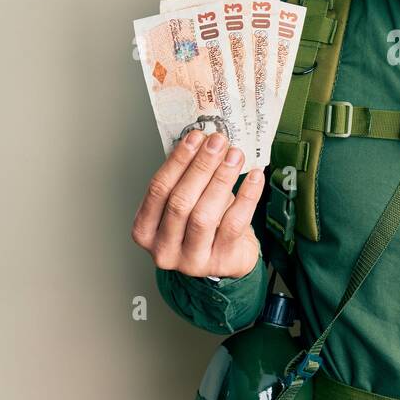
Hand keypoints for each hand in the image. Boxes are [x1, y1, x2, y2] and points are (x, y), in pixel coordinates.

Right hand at [132, 131, 264, 279]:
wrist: (227, 259)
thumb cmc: (204, 226)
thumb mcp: (186, 203)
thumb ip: (187, 178)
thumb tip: (203, 141)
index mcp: (145, 230)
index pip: (158, 190)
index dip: (177, 161)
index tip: (195, 137)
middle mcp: (163, 249)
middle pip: (180, 202)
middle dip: (201, 167)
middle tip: (217, 142)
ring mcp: (191, 260)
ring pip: (204, 216)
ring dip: (221, 179)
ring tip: (234, 156)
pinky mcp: (221, 262)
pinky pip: (234, 224)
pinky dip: (246, 197)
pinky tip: (254, 177)